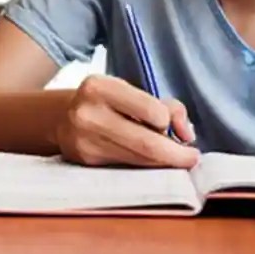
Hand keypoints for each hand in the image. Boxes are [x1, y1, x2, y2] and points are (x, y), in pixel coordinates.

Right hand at [57, 74, 199, 167]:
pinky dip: (144, 165)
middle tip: (192, 159)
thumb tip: (187, 135)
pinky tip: (149, 160)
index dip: (171, 124)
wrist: (62, 118)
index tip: (182, 134)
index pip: (152, 111)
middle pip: (146, 143)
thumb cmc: (108, 103)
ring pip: (138, 159)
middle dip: (175, 155)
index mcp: (100, 87)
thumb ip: (167, 106)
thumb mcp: (132, 92)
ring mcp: (83, 140)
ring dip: (162, 162)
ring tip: (174, 158)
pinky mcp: (85, 160)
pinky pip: (126, 167)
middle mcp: (87, 113)